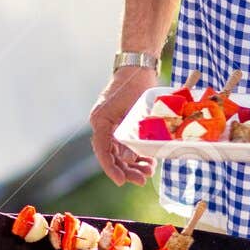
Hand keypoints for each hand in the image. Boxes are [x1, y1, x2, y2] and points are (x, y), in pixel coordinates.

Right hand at [89, 65, 158, 185]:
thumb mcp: (134, 108)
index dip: (111, 168)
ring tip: (148, 172)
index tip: (121, 181)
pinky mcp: (121, 126)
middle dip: (126, 170)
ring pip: (119, 153)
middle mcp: (103, 126)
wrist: (138, 68)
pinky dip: (136, 155)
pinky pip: (126, 146)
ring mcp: (112, 126)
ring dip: (132, 165)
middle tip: (142, 180)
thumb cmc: (135, 84)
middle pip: (111, 155)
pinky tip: (149, 162)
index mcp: (100, 121)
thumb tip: (135, 157)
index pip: (102, 150)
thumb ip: (132, 131)